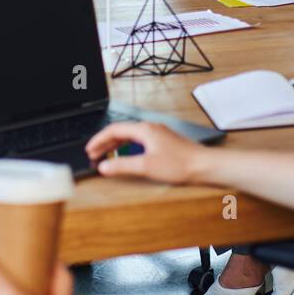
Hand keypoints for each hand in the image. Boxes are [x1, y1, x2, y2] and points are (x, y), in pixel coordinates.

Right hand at [86, 120, 211, 184]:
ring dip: (116, 146)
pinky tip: (126, 156)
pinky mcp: (163, 142)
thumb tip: (103, 166)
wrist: (204, 165)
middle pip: (121, 132)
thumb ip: (122, 165)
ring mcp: (158, 134)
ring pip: (130, 136)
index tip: (89, 149)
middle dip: (105, 143)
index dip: (99, 140)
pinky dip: (127, 148)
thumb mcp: (146, 166)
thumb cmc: (179, 164)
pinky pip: (139, 141)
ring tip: (105, 156)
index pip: (114, 130)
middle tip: (93, 154)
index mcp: (144, 130)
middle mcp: (150, 128)